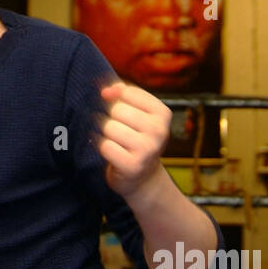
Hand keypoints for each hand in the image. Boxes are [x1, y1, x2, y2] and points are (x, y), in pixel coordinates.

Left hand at [97, 81, 170, 199]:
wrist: (143, 177)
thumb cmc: (136, 138)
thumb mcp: (137, 113)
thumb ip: (121, 94)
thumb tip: (106, 91)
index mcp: (163, 113)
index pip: (127, 92)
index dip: (116, 99)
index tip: (122, 113)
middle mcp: (159, 130)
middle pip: (116, 110)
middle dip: (112, 120)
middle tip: (122, 133)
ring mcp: (148, 149)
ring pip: (109, 127)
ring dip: (108, 136)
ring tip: (119, 144)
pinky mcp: (133, 165)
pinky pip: (105, 146)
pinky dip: (104, 149)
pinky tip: (115, 155)